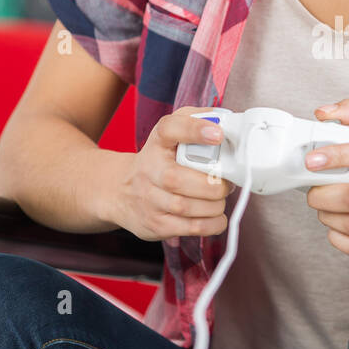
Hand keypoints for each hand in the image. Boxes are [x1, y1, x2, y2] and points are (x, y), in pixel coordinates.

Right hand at [110, 106, 234, 240]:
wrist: (122, 191)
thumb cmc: (159, 160)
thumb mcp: (172, 134)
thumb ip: (198, 120)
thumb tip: (227, 120)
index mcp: (157, 142)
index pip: (170, 129)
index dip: (194, 130)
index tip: (218, 134)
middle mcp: (149, 170)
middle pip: (178, 179)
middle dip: (213, 184)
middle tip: (225, 183)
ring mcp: (150, 199)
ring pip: (186, 207)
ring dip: (214, 205)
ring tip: (220, 199)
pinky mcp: (156, 224)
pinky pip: (190, 227)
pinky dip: (212, 224)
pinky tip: (216, 216)